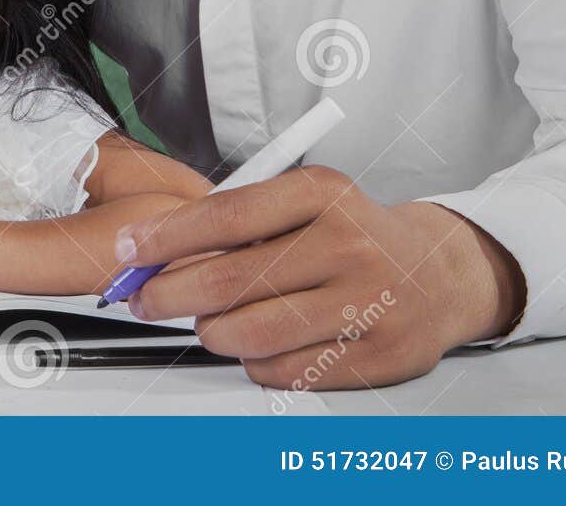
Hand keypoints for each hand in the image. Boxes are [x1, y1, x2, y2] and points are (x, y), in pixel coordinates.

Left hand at [114, 167, 526, 389]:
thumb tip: (148, 252)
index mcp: (322, 194)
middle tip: (146, 300)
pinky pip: (285, 371)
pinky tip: (264, 344)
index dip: (165, 238)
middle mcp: (348, 244)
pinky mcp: (380, 354)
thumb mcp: (303, 204)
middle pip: (228, 282)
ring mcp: (367, 302)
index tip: (127, 251)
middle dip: (169, 295)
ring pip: (251, 335)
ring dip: (214, 334)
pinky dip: (256, 363)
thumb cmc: (351, 235)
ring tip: (214, 323)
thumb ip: (234, 223)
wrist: (438, 272)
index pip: (225, 216)